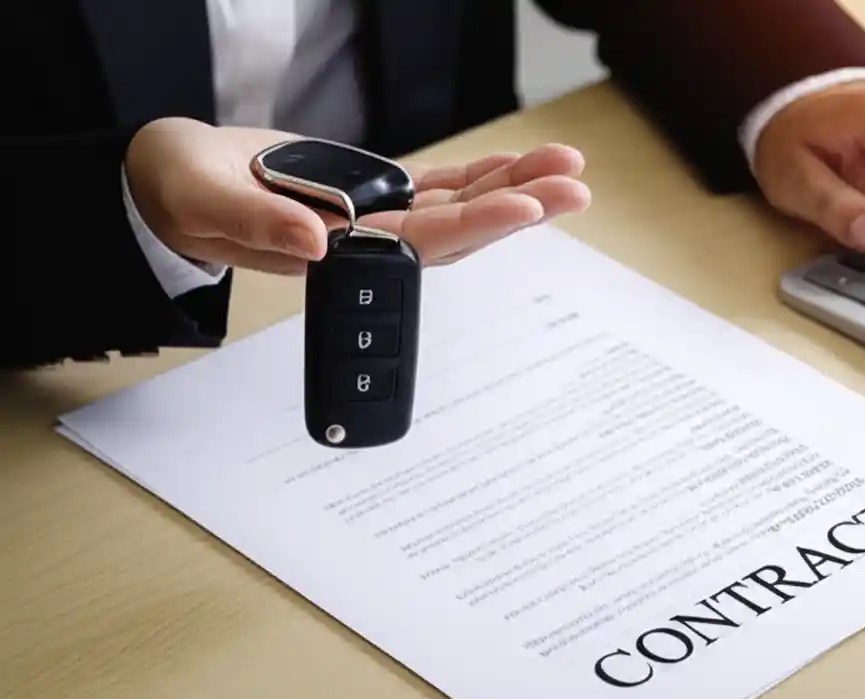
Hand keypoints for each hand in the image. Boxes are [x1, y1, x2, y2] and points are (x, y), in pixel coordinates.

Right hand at [124, 117, 590, 274]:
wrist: (175, 182)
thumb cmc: (181, 195)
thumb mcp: (204, 202)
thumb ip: (256, 225)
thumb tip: (317, 241)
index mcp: (332, 253)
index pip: (417, 243)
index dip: (474, 226)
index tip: (524, 207)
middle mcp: (365, 241)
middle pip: (458, 229)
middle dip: (518, 207)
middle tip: (574, 187)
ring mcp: (374, 217)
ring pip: (458, 206)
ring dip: (511, 187)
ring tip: (564, 167)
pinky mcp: (373, 192)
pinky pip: (438, 185)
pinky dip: (479, 173)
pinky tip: (517, 163)